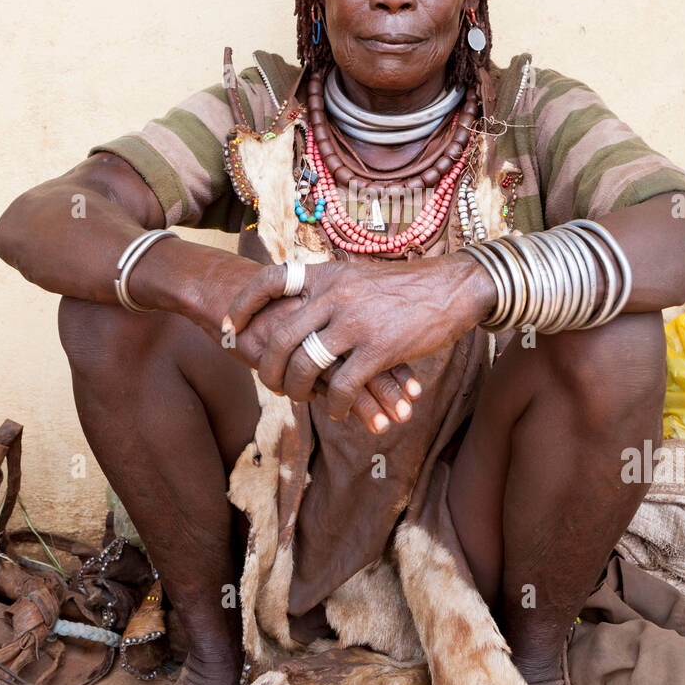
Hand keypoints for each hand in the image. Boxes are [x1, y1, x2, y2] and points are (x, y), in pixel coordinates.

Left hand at [238, 253, 495, 422]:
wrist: (455, 288)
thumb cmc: (407, 286)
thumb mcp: (359, 275)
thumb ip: (329, 289)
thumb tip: (298, 306)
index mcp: (328, 273)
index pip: (270, 279)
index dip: (244, 304)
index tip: (229, 325)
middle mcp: (336, 294)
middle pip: (281, 336)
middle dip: (266, 366)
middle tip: (267, 382)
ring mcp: (356, 322)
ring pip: (305, 365)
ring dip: (296, 390)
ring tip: (300, 399)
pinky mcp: (378, 349)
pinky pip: (341, 386)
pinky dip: (332, 404)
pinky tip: (334, 411)